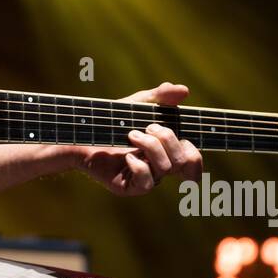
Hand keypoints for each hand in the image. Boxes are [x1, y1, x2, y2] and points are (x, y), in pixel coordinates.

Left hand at [77, 82, 202, 195]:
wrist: (82, 132)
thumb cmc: (111, 120)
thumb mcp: (137, 104)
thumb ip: (160, 97)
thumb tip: (184, 91)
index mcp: (166, 151)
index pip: (193, 163)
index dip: (195, 155)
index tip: (181, 136)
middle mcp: (158, 168)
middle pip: (182, 161)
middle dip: (167, 138)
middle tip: (147, 127)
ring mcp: (144, 179)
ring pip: (165, 168)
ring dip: (150, 146)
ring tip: (131, 135)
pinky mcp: (129, 187)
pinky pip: (146, 183)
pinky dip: (139, 166)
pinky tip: (127, 156)